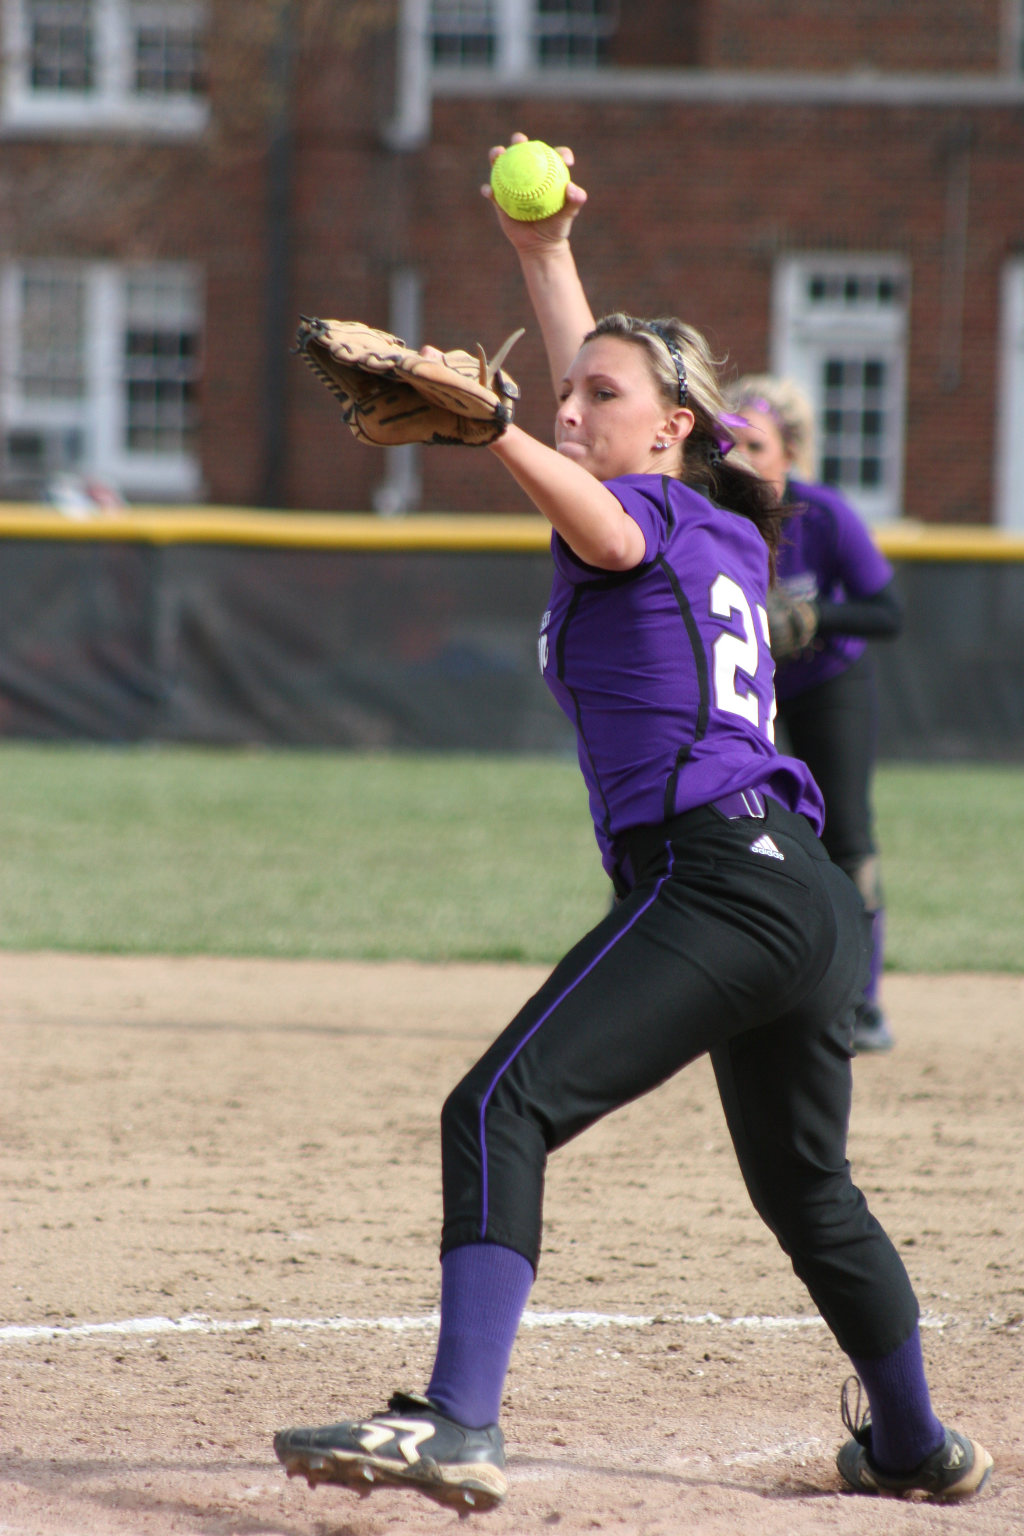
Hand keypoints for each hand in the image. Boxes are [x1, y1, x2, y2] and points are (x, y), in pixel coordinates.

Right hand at [481, 132, 587, 255]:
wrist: (539, 245)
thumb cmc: (555, 229)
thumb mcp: (567, 217)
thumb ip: (574, 202)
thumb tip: (572, 188)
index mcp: (546, 173)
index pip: (553, 156)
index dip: (559, 152)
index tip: (564, 160)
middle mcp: (528, 174)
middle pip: (521, 151)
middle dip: (518, 140)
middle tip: (519, 141)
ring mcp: (511, 184)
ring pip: (501, 166)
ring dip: (496, 155)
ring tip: (497, 154)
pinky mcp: (499, 198)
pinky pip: (491, 191)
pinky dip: (488, 190)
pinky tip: (488, 191)